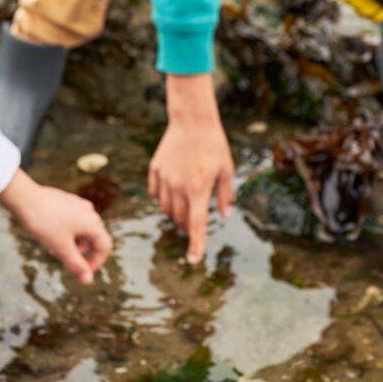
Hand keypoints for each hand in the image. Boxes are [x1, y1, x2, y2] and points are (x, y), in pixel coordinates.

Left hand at [0, 171, 112, 284]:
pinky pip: (72, 220)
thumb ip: (76, 265)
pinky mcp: (67, 201)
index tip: (81, 272)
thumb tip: (88, 281)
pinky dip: (66, 232)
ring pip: (82, 230)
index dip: (96, 263)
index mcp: (93, 223)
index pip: (104, 247)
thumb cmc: (44, 224)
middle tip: (63, 259)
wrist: (24, 198)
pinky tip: (49, 234)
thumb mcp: (61, 248)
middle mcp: (89, 211)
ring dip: (72, 243)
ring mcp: (78, 204)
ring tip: (53, 248)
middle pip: (93, 238)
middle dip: (80, 252)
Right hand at [148, 74, 234, 264]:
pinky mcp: (155, 170)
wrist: (192, 120)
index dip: (196, 245)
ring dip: (176, 213)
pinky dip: (163, 198)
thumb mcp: (226, 170)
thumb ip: (225, 195)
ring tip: (186, 203)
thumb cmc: (214, 145)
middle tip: (195, 222)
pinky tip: (172, 191)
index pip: (197, 224)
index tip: (194, 260)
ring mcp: (164, 179)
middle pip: (180, 219)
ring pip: (166, 208)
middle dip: (188, 226)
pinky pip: (155, 193)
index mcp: (199, 189)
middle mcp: (179, 187)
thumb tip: (224, 216)